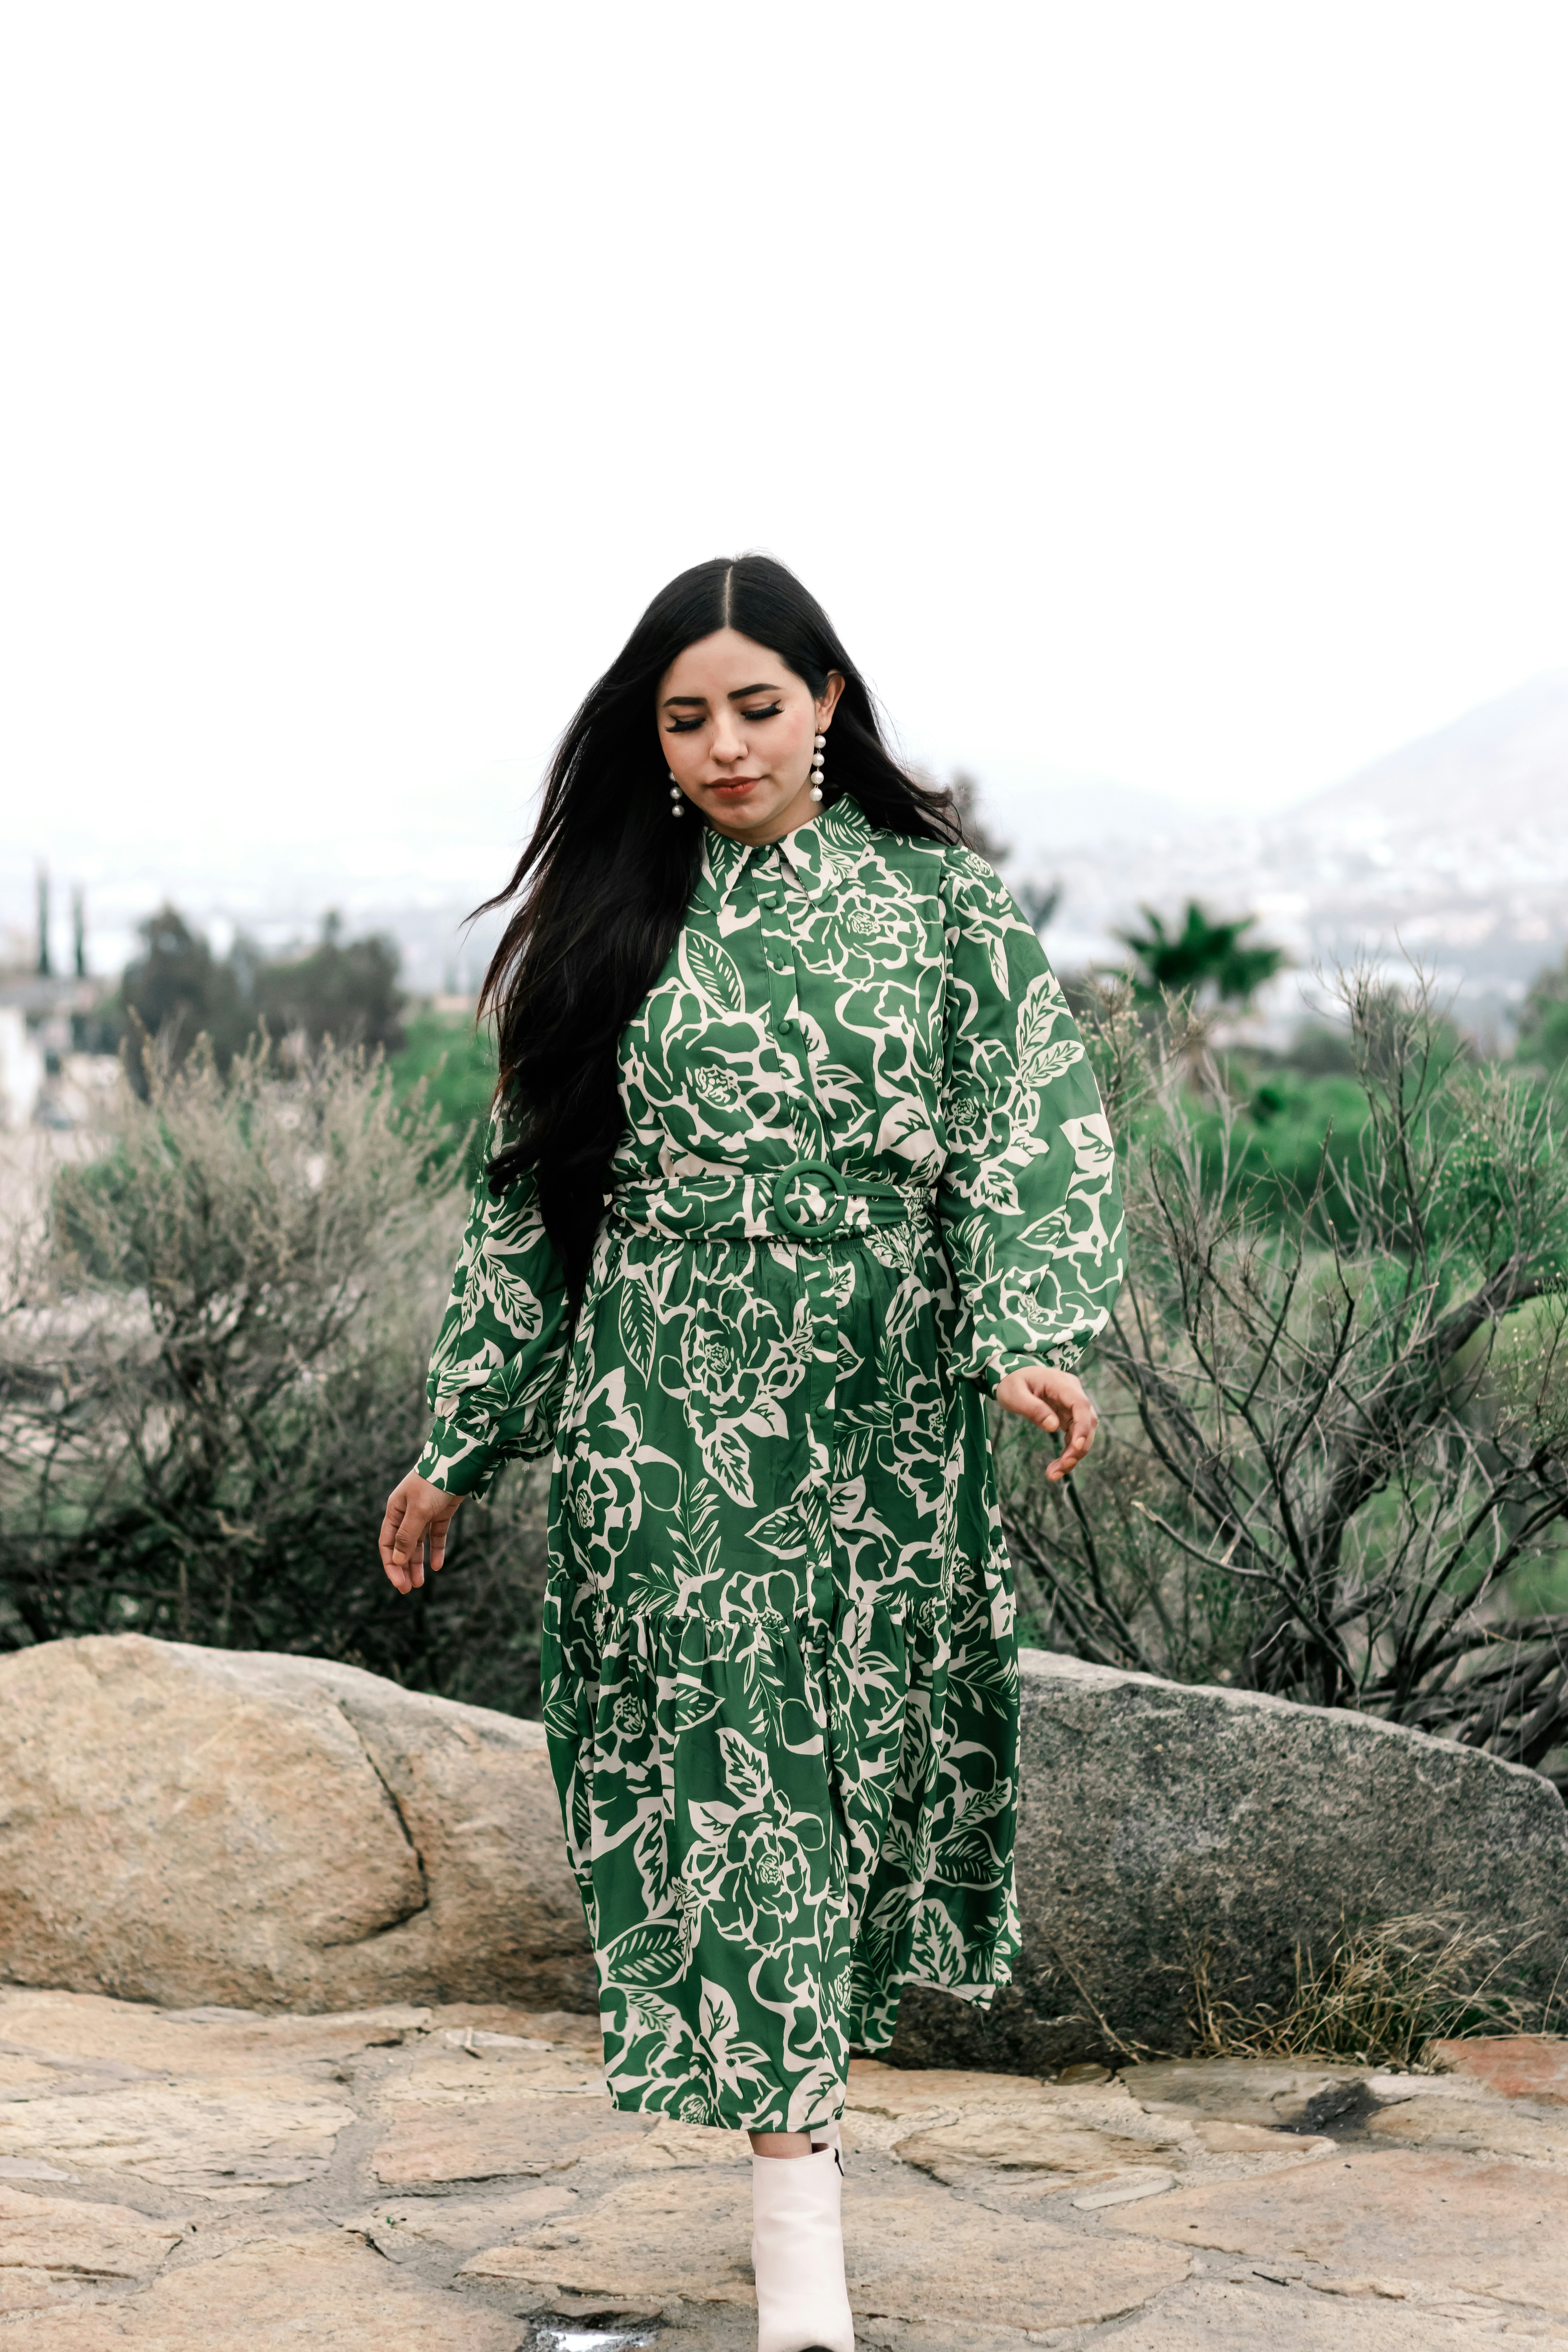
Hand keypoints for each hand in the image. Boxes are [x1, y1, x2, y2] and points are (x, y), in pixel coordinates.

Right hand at [379, 1471, 463, 1594]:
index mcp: (394, 1510)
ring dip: (418, 1563)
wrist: (458, 1462)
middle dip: (404, 1568)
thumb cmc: (433, 1483)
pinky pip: (436, 1536)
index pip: (388, 1544)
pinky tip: (438, 1565)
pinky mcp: (441, 1512)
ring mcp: (424, 1513)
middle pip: (402, 1546)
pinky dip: (436, 1550)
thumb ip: (407, 1535)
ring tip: (421, 1583)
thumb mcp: (418, 1510)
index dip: (391, 1565)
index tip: (399, 1584)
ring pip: (418, 1544)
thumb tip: (397, 1560)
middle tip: (409, 1590)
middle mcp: (406, 1513)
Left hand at [994, 1364, 1097, 1480]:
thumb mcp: (1014, 1394)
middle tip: (1061, 1468)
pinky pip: (1074, 1436)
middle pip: (1086, 1422)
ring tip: (1054, 1473)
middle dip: (1078, 1448)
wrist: (1012, 1375)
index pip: (1080, 1404)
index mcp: (1061, 1383)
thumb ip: (1033, 1408)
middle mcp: (1072, 1393)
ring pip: (1083, 1432)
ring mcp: (1071, 1405)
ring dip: (1074, 1454)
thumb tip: (1053, 1427)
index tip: (1076, 1447)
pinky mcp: (1068, 1416)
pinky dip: (1068, 1452)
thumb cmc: (1012, 1382)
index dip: (1082, 1426)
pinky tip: (1057, 1467)